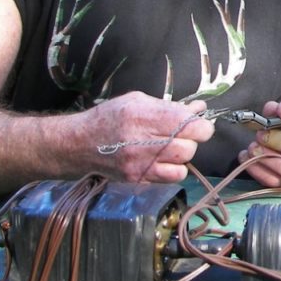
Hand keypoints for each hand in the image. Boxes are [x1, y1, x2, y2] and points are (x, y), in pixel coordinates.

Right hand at [88, 92, 214, 183]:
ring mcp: (139, 164)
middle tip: (184, 135)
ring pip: (183, 165)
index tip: (200, 122)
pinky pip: (171, 178)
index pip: (188, 124)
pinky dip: (174, 170)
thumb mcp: (137, 101)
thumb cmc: (110, 117)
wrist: (79, 143)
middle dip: (192, 140)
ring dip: (184, 156)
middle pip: (188, 147)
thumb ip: (169, 105)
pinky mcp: (138, 179)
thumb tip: (199, 108)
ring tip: (173, 148)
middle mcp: (141, 142)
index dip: (201, 124)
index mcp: (142, 116)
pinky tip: (165, 161)